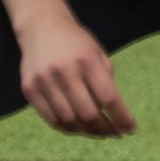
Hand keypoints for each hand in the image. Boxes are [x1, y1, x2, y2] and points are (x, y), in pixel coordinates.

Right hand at [18, 13, 134, 136]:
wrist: (42, 27)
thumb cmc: (77, 44)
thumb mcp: (99, 54)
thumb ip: (106, 82)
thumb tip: (115, 116)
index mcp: (87, 61)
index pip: (108, 98)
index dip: (121, 118)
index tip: (130, 129)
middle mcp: (64, 71)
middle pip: (88, 114)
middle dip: (104, 129)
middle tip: (114, 133)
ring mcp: (44, 81)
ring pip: (68, 120)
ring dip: (86, 132)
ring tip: (98, 132)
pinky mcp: (29, 89)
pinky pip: (50, 118)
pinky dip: (67, 128)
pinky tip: (78, 128)